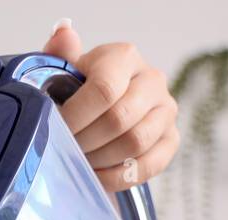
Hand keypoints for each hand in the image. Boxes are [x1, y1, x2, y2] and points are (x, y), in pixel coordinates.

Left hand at [42, 19, 179, 190]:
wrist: (106, 107)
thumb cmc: (83, 88)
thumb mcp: (67, 70)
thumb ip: (61, 55)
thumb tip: (63, 34)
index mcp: (124, 57)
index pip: (104, 89)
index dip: (76, 116)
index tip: (55, 130)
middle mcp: (152, 80)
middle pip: (119, 119)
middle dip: (85, 141)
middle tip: (64, 150)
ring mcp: (166, 110)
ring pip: (135, 143)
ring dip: (101, 159)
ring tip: (79, 161)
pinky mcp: (171, 139)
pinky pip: (148, 165)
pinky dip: (118, 177)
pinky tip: (98, 176)